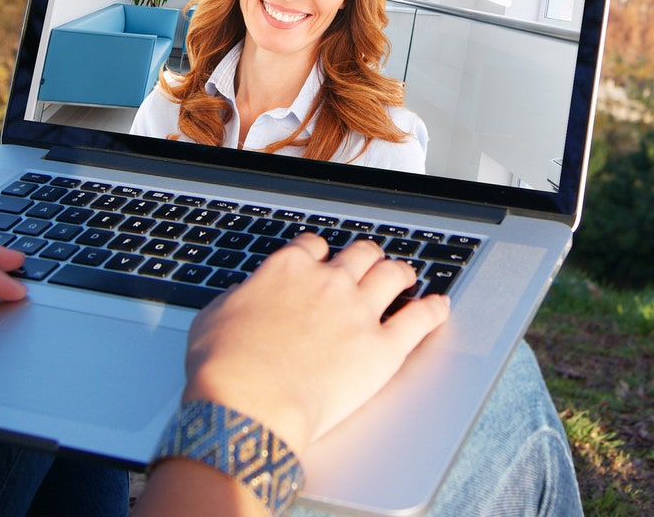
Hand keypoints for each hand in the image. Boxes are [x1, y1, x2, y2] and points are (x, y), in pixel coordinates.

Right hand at [180, 234, 449, 457]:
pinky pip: (420, 319)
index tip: (322, 261)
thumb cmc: (222, 368)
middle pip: (361, 253)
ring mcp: (359, 312)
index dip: (320, 254)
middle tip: (369, 267)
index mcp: (288, 270)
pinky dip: (434, 310)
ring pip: (394, 274)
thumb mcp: (214, 317)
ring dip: (402, 273)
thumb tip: (248, 297)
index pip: (313, 247)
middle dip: (366, 258)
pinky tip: (439, 307)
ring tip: (407, 277)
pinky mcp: (383, 348)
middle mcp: (329, 282)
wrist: (248, 406)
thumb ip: (240, 297)